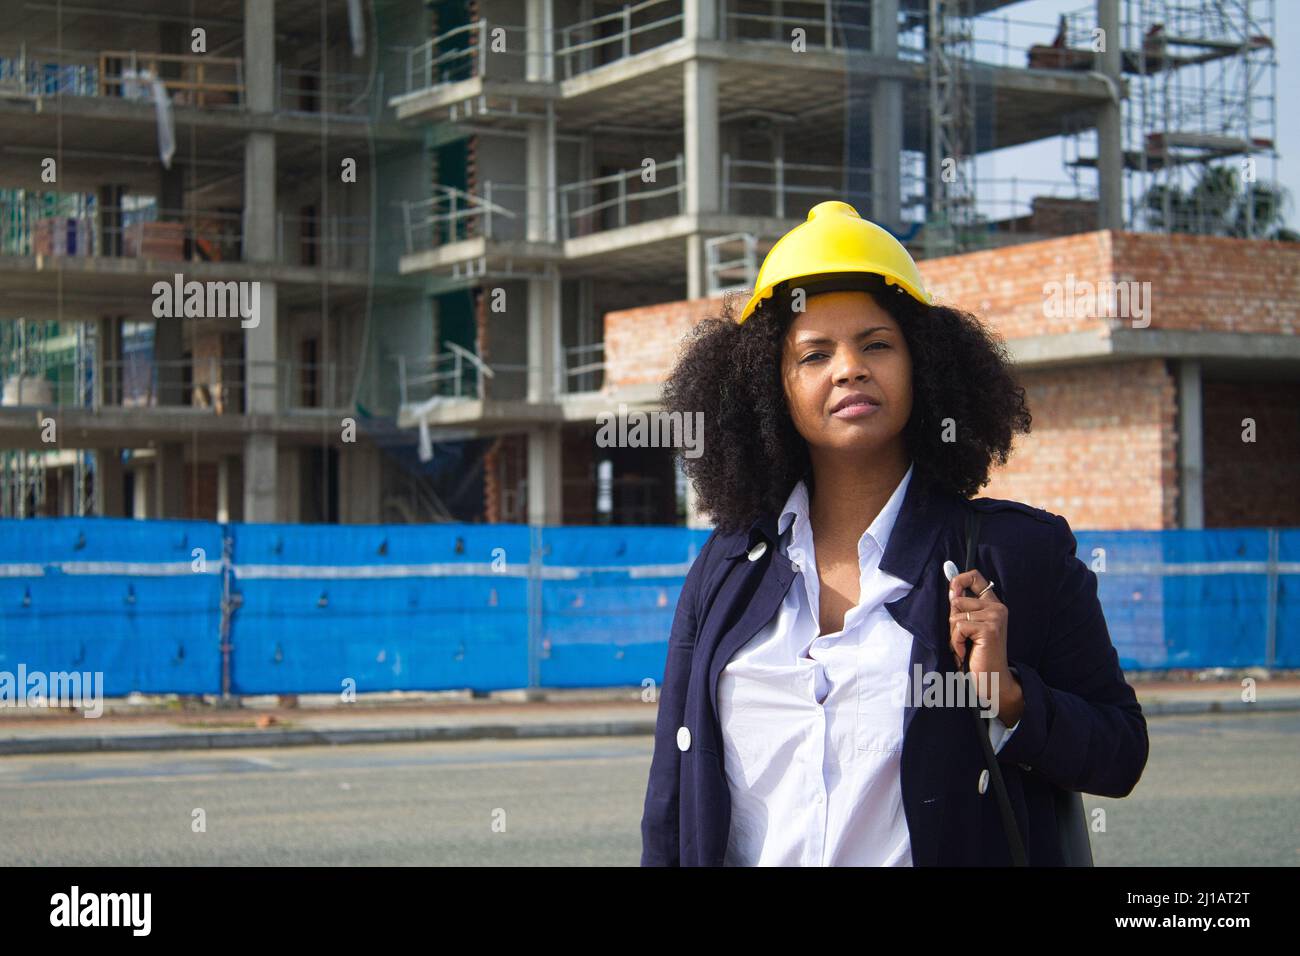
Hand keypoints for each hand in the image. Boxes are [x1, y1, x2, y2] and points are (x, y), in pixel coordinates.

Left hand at [948, 568, 1022, 723]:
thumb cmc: (976, 655)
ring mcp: (995, 618)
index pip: (975, 576)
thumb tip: (950, 589)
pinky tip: (964, 652)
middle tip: (962, 638)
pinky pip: (958, 627)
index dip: (958, 580)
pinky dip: (955, 642)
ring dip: (953, 634)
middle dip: (951, 622)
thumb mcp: (968, 627)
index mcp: (993, 604)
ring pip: (955, 615)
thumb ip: (962, 607)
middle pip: (957, 600)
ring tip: (964, 646)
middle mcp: (997, 608)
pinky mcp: (989, 629)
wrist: (990, 680)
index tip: (951, 593)